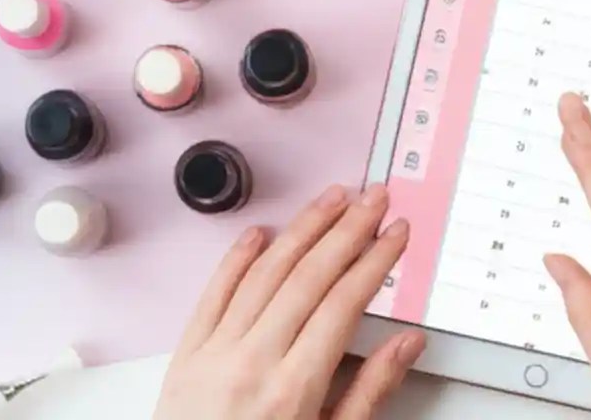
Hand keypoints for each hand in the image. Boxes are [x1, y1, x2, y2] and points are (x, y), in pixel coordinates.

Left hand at [154, 184, 425, 419]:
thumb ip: (369, 392)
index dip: (375, 260)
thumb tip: (406, 344)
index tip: (396, 233)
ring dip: (302, 228)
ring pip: (264, 272)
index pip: (344, 303)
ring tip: (331, 199)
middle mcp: (252, 361)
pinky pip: (213, 292)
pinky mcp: (185, 354)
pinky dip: (237, 258)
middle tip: (375, 197)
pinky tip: (260, 232)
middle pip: (308, 275)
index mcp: (294, 389)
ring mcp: (214, 353)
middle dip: (348, 229)